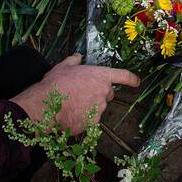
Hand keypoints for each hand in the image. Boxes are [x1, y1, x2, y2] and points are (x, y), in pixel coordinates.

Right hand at [10, 53, 139, 132]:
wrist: (45, 107)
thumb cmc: (55, 84)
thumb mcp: (63, 66)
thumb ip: (74, 60)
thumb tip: (78, 56)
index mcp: (101, 76)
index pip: (124, 76)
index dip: (131, 79)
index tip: (136, 82)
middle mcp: (104, 93)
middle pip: (108, 94)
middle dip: (99, 93)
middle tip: (82, 93)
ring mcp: (99, 110)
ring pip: (98, 108)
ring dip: (89, 107)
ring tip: (71, 104)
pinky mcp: (91, 124)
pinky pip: (90, 121)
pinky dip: (83, 119)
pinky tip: (70, 114)